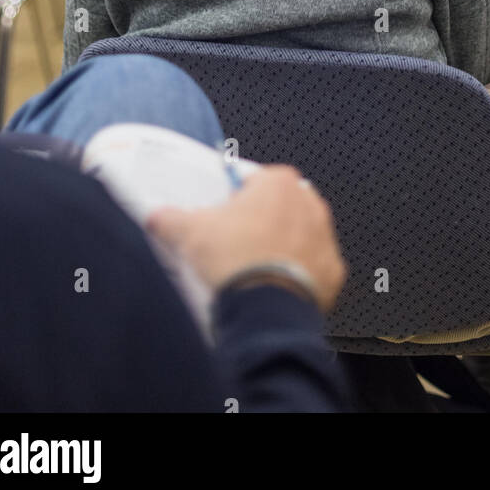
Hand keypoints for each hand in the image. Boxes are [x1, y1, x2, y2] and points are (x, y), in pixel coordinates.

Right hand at [147, 166, 346, 312]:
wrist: (265, 308)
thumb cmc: (236, 260)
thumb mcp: (190, 232)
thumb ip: (171, 218)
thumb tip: (158, 218)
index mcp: (278, 182)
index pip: (251, 181)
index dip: (231, 200)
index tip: (220, 216)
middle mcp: (308, 203)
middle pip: (276, 208)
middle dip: (257, 223)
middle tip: (232, 244)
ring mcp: (323, 237)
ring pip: (296, 236)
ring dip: (277, 248)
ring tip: (250, 268)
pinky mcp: (331, 270)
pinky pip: (310, 268)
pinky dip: (294, 276)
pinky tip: (272, 286)